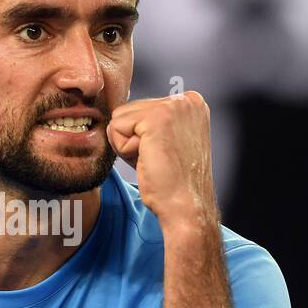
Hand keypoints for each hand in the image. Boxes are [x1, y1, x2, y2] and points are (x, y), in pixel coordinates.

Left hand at [106, 91, 219, 231]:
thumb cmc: (174, 182)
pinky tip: (148, 160)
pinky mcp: (156, 118)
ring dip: (128, 145)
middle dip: (134, 139)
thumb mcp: (165, 141)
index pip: (141, 108)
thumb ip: (149, 123)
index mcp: (191, 103)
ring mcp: (173, 107)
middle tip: (158, 160)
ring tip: (154, 160)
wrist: (186, 207)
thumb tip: (118, 116)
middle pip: (128, 110)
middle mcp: (186, 100)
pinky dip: (124, 150)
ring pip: (119, 118)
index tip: (165, 154)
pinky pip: (116, 128)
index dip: (142, 137)